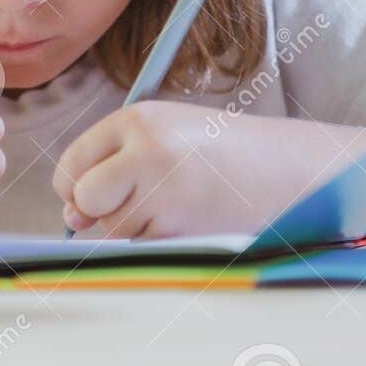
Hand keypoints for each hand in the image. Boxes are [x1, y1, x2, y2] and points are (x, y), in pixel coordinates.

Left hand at [52, 101, 327, 237]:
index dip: (77, 183)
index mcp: (139, 118)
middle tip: (137, 201)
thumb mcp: (169, 136)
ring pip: (111, 228)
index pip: (72, 161)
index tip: (99, 189)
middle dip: (98, 210)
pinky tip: (190, 221)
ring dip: (135, 228)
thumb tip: (71, 218)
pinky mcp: (179, 228)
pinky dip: (157, 243)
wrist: (294, 172)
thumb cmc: (227, 155)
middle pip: (82, 196)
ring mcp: (161, 191)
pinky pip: (140, 247)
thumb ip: (114, 166)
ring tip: (179, 204)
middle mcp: (144, 149)